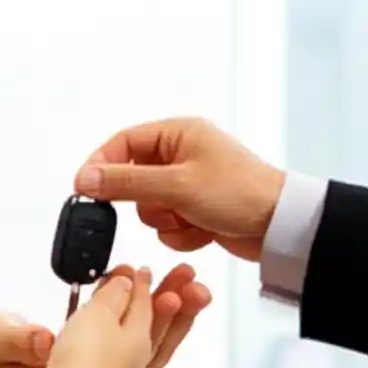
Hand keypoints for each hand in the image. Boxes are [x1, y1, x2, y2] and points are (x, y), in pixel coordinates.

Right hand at [0, 264, 211, 367]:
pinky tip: (117, 346)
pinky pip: (122, 363)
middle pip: (158, 324)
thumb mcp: (98, 316)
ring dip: (157, 321)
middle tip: (182, 276)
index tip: (141, 268)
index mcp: (141, 337)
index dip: (144, 282)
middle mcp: (138, 360)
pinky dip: (124, 347)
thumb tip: (128, 282)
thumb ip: (113, 296)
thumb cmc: (82, 367)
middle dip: (171, 296)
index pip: (147, 302)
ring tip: (159, 304)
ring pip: (146, 345)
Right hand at [74, 117, 286, 260]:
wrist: (282, 227)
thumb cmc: (240, 193)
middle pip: (134, 179)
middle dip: (147, 202)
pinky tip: (205, 231)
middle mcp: (182, 154)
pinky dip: (182, 233)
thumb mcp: (175, 185)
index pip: (123, 142)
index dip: (102, 165)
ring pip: (149, 208)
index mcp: (178, 134)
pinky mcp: (197, 210)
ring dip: (166, 221)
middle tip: (166, 206)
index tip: (85, 189)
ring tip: (193, 218)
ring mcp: (189, 184)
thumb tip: (84, 178)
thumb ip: (125, 182)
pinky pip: (168, 225)